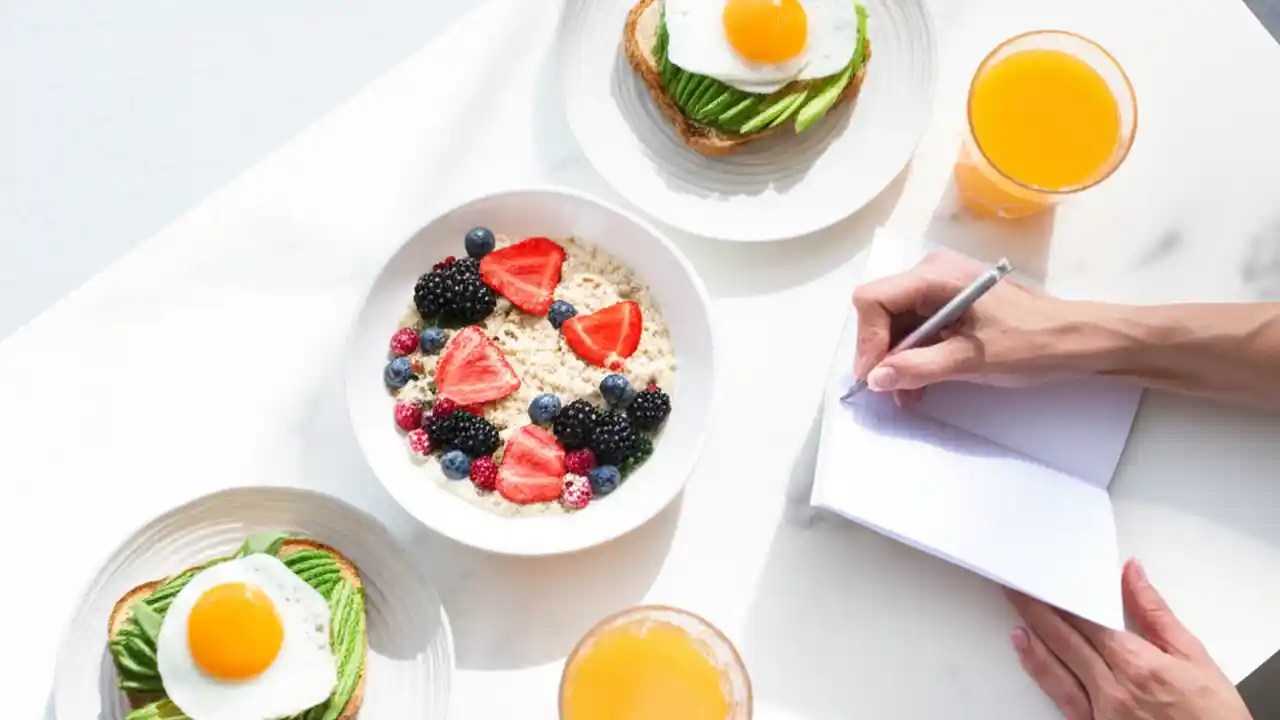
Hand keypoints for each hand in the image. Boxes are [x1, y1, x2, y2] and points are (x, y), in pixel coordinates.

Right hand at [851, 250, 1101, 404]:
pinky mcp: (953, 305)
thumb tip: (875, 379)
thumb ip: (918, 368)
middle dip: (882, 354)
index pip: (874, 300)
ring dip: (898, 361)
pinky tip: (921, 384)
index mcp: (935, 276)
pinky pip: (919, 328)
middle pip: (883, 311)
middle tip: (888, 392)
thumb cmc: (1030, 343)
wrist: (1077, 340)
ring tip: (907, 396)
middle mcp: (932, 274)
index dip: (867, 341)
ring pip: (899, 324)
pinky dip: (915, 356)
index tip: (874, 378)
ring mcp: (942, 288)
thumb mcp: (970, 361)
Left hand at [1006, 560, 1250, 719]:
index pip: (1085, 618)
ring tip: (1014, 608)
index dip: (1060, 595)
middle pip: (1063, 636)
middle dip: (1037, 607)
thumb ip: (1155, 613)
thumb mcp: (1194, 657)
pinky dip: (1039, 668)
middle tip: (1016, 583)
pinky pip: (1059, 695)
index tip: (1043, 575)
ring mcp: (1099, 712)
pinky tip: (1025, 649)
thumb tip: (1131, 574)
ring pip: (1055, 663)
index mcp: (1137, 664)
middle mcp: (1112, 688)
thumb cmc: (1214, 716)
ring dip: (1031, 632)